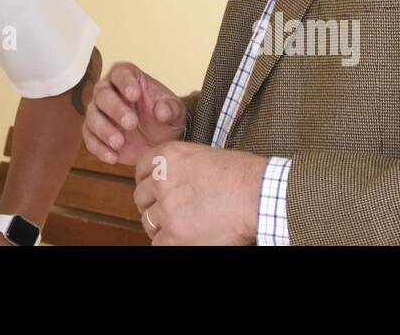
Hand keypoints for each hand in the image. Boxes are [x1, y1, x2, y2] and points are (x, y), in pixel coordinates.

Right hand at [83, 61, 185, 165]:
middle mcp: (108, 91)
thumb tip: (161, 111)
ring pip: (92, 116)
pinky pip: (90, 138)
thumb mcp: (175, 111)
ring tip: (119, 143)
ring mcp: (99, 112)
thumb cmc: (165, 117)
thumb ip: (170, 108)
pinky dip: (99, 147)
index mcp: (127, 78)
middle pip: (103, 94)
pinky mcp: (95, 133)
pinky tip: (113, 156)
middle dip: (115, 109)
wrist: (160, 141)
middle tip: (131, 123)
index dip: (125, 82)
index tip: (135, 94)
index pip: (120, 73)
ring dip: (104, 129)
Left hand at [133, 143, 266, 245]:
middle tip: (169, 212)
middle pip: (140, 197)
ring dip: (161, 226)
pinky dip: (169, 243)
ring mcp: (167, 208)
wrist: (259, 194)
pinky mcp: (175, 234)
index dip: (148, 183)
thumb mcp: (203, 157)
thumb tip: (165, 181)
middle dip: (152, 205)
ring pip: (148, 221)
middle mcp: (161, 180)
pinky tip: (185, 238)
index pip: (140, 170)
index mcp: (168, 156)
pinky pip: (158, 243)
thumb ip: (179, 167)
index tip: (155, 191)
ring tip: (182, 226)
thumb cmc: (242, 175)